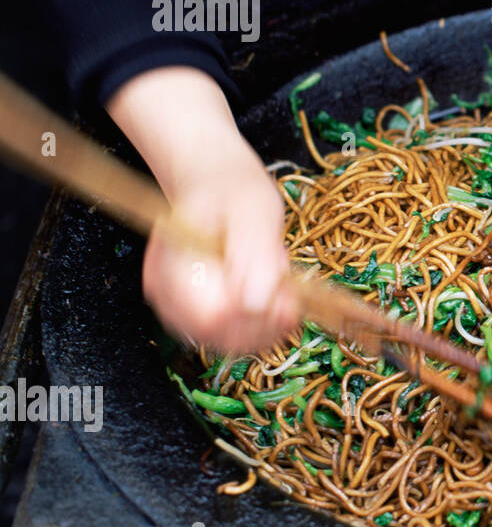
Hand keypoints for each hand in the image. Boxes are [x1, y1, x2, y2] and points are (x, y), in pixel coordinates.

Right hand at [107, 67, 298, 352]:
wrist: (213, 183)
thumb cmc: (232, 188)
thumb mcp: (254, 209)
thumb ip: (255, 254)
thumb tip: (257, 304)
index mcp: (171, 264)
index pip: (212, 318)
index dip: (256, 318)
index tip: (290, 298)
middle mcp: (166, 295)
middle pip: (222, 337)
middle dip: (269, 319)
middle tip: (286, 280)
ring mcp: (179, 309)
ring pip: (232, 342)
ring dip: (269, 321)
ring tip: (273, 274)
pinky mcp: (197, 315)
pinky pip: (235, 337)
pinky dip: (265, 322)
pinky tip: (273, 290)